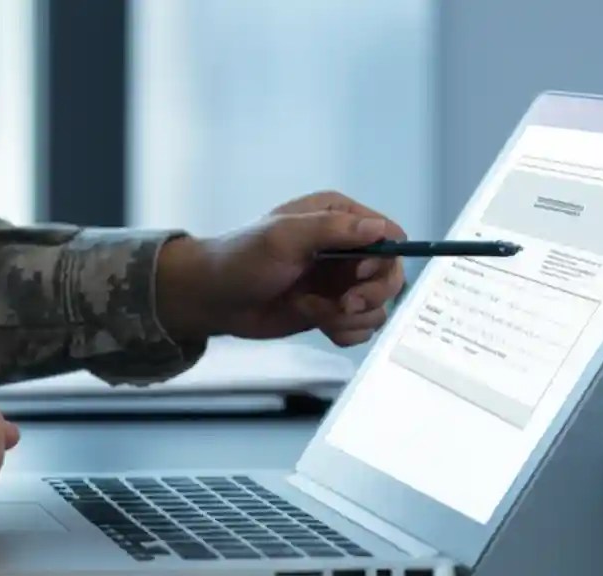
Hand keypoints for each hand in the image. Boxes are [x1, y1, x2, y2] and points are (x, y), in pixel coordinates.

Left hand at [157, 191, 406, 346]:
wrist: (212, 300)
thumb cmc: (241, 259)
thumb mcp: (284, 237)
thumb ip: (332, 230)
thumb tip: (380, 230)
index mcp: (338, 217)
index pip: (388, 235)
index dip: (383, 259)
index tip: (357, 273)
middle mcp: (344, 248)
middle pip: (390, 276)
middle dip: (371, 295)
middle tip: (344, 305)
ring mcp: (339, 282)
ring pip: (377, 307)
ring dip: (351, 317)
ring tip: (313, 310)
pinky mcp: (331, 310)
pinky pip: (360, 327)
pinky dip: (345, 332)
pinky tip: (318, 324)